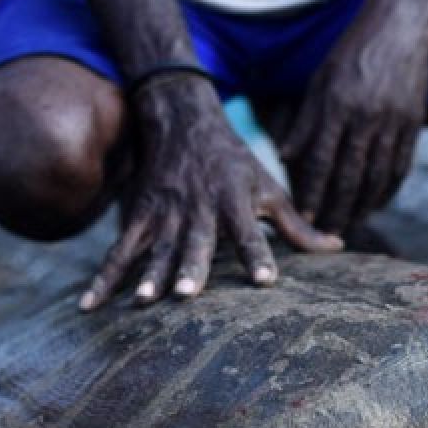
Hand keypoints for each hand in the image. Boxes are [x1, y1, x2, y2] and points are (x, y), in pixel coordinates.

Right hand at [80, 77, 341, 309]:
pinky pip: (118, 252)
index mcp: (234, 203)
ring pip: (154, 249)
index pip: (249, 234)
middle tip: (185, 294)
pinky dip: (103, 279)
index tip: (266, 282)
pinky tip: (89, 306)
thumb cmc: (236, 163)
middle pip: (195, 243)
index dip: (259, 257)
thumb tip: (338, 247)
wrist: (183, 121)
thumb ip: (298, 226)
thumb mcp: (270, 189)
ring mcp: (163, 215)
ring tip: (142, 301)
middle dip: (189, 267)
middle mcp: (198, 210)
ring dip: (147, 275)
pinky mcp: (137, 218)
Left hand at [279, 0, 427, 234]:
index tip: (304, 218)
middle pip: (349, 176)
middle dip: (336, 210)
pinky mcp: (414, 125)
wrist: (403, 27)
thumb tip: (285, 156)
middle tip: (327, 235)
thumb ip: (305, 120)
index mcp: (338, 106)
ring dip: (362, 207)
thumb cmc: (354, 52)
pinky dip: (387, 191)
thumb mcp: (321, 80)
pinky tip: (376, 205)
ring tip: (350, 226)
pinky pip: (400, 167)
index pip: (320, 160)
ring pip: (377, 177)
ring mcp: (394, 123)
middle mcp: (366, 118)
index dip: (312, 193)